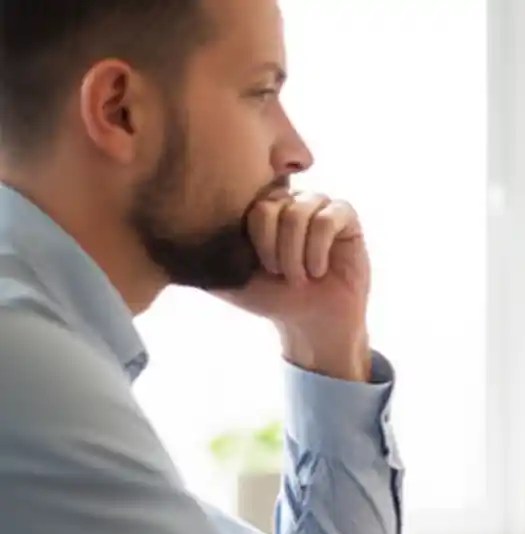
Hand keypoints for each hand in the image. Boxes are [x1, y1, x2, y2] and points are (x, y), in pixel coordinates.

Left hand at [214, 190, 371, 381]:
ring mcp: (319, 206)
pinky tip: (319, 270)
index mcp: (261, 209)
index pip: (250, 201)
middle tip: (281, 274)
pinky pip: (329, 218)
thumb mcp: (225, 277)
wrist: (311, 324)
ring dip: (296, 253)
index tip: (261, 268)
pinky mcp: (347, 218)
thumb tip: (161, 239)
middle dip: (275, 248)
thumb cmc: (271, 299)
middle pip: (274, 204)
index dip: (255, 238)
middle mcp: (289, 201)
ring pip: (301, 211)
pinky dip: (319, 249)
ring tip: (301, 276)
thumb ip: (198, 256)